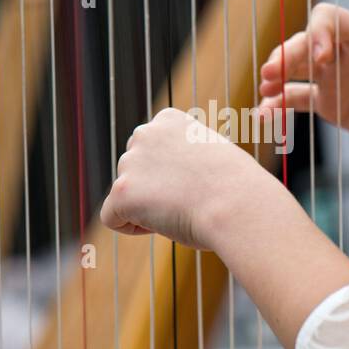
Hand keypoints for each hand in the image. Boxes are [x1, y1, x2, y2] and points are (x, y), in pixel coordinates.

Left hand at [100, 107, 272, 249]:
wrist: (236, 203)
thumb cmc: (236, 188)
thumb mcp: (210, 157)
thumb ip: (181, 159)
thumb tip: (165, 182)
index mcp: (168, 120)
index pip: (152, 152)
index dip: (170, 175)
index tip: (196, 182)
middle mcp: (145, 134)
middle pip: (135, 173)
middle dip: (154, 190)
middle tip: (190, 199)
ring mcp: (130, 162)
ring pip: (126, 195)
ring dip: (146, 208)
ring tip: (181, 210)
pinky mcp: (122, 191)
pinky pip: (111, 218)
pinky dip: (131, 227)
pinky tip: (161, 224)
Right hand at [256, 0, 348, 151]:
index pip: (327, 19)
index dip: (318, 34)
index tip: (321, 59)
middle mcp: (340, 51)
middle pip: (303, 44)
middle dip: (285, 55)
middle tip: (270, 73)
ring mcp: (330, 77)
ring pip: (293, 70)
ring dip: (275, 76)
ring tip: (265, 88)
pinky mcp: (327, 102)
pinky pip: (296, 99)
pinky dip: (278, 105)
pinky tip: (264, 115)